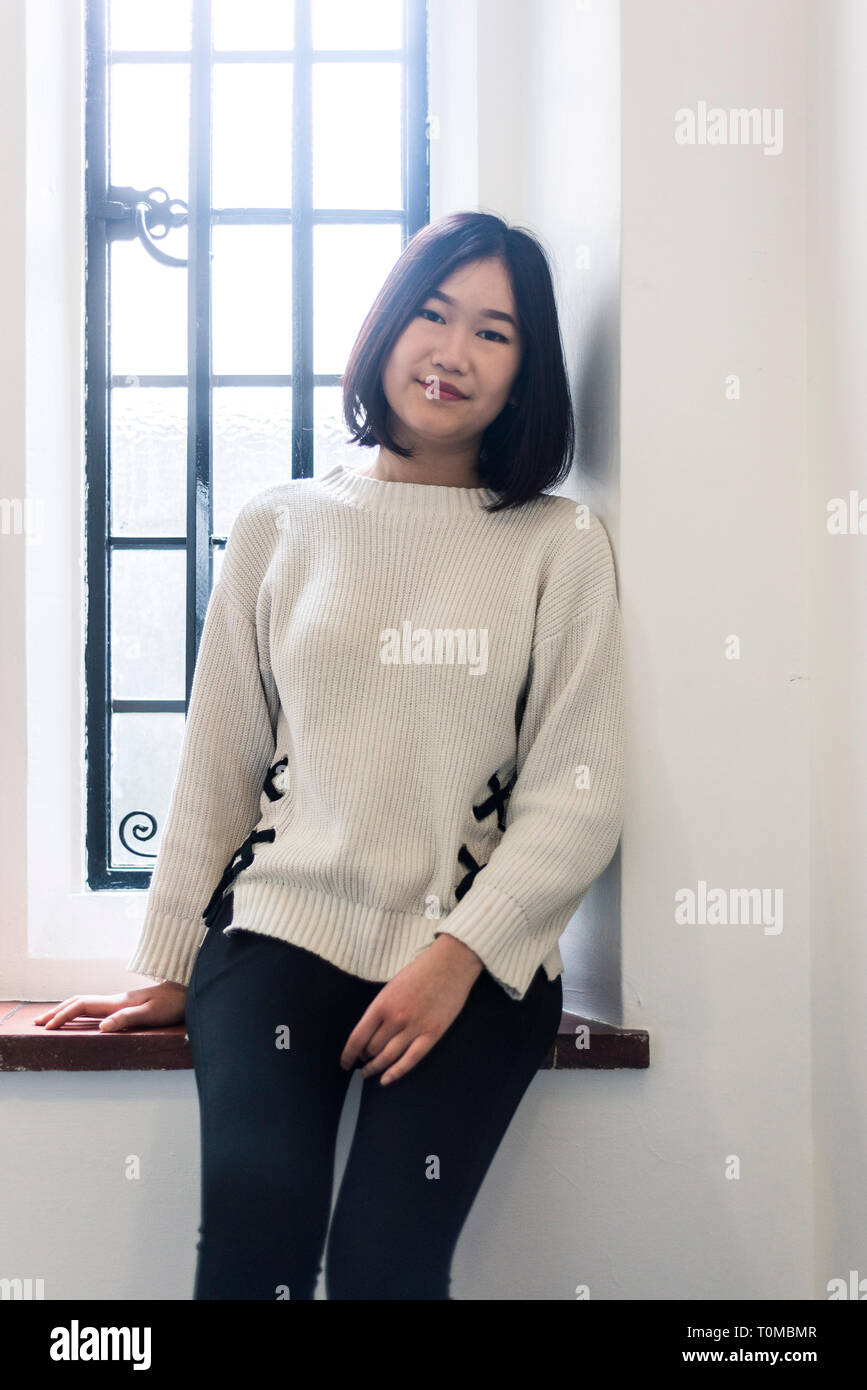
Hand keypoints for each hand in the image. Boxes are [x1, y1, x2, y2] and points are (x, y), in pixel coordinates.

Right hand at [32, 981, 187, 1031]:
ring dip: (67, 1010)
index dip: (63, 1015)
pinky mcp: (128, 1005)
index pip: (83, 1005)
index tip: (47, 1027)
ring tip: (53, 1019)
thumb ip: (127, 1019)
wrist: (189, 989)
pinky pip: (97, 1007)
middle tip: (38, 1023)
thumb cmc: (174, 1004)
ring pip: (87, 1003)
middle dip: (58, 1012)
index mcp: (118, 1003)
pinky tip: (81, 1017)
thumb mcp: (152, 1014)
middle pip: (79, 1002)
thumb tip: (102, 1027)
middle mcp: (116, 1000)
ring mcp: (121, 1001)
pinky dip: (81, 1011)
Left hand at [340, 934, 483, 1085]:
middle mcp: (395, 1018)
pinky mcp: (432, 1033)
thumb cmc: (421, 971)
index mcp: (382, 1004)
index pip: (358, 1037)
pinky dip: (396, 1072)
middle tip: (362, 1061)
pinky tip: (386, 1079)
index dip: (349, 1053)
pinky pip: (411, 1059)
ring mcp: (414, 1027)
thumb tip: (370, 1031)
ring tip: (370, 1072)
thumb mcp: (392, 986)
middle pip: (372, 1048)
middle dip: (364, 1057)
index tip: (345, 1061)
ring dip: (376, 1067)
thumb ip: (381, 1008)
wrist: (451, 963)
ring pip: (388, 1056)